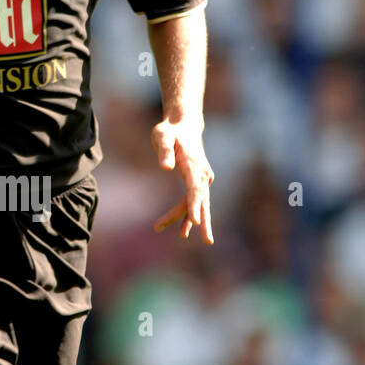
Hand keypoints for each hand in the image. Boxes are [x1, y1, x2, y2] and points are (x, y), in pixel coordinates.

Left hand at [151, 118, 213, 243]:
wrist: (184, 125)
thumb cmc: (170, 131)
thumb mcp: (162, 136)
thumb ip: (164, 150)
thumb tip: (165, 168)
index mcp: (193, 164)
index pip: (195, 189)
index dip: (194, 206)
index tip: (195, 222)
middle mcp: (202, 173)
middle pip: (201, 200)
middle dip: (199, 220)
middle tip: (202, 240)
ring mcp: (202, 178)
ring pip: (198, 203)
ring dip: (190, 220)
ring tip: (183, 236)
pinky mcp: (199, 181)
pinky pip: (194, 200)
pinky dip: (189, 213)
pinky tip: (183, 228)